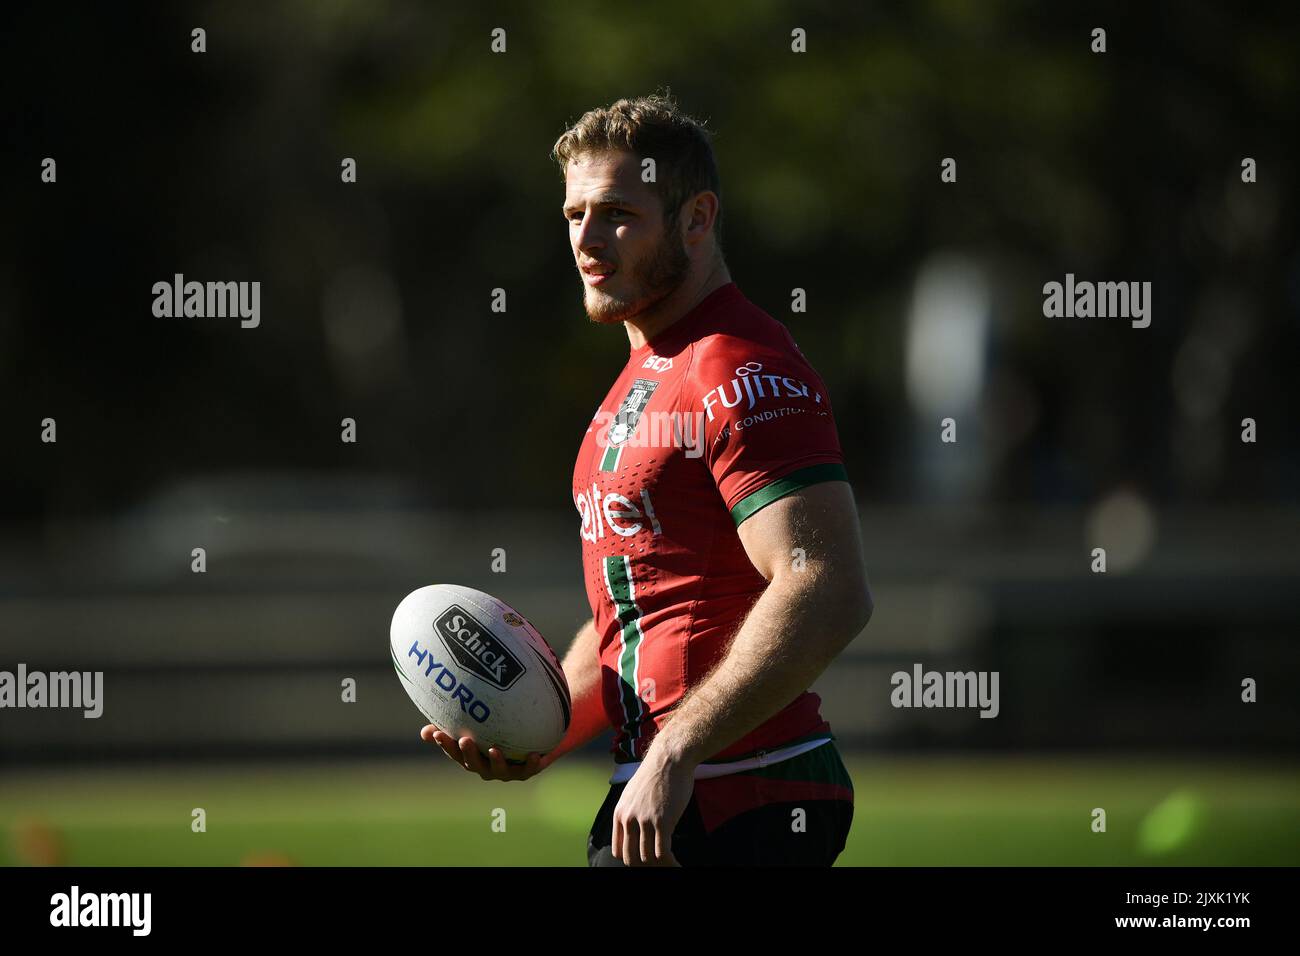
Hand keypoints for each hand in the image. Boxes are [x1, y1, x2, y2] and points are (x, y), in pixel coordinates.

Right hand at [420, 725, 554, 781]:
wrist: (534, 740)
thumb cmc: (499, 730)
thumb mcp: (478, 724)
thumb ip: (455, 722)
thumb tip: (424, 731)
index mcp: (472, 757)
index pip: (455, 752)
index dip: (445, 744)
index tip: (438, 733)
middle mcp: (486, 767)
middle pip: (474, 764)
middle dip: (469, 754)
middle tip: (465, 739)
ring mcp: (506, 771)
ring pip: (499, 770)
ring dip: (496, 761)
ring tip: (494, 750)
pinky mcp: (526, 771)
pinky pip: (528, 769)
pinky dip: (530, 763)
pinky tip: (534, 754)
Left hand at [610, 752, 694, 865]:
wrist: (670, 758)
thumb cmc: (656, 775)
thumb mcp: (633, 794)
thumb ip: (629, 813)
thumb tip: (631, 832)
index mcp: (620, 814)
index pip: (619, 851)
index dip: (632, 859)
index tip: (646, 859)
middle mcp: (629, 819)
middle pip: (631, 858)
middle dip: (645, 865)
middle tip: (660, 864)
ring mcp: (645, 820)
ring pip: (647, 858)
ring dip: (660, 864)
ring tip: (671, 864)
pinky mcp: (663, 821)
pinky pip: (662, 852)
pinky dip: (669, 861)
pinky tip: (676, 862)